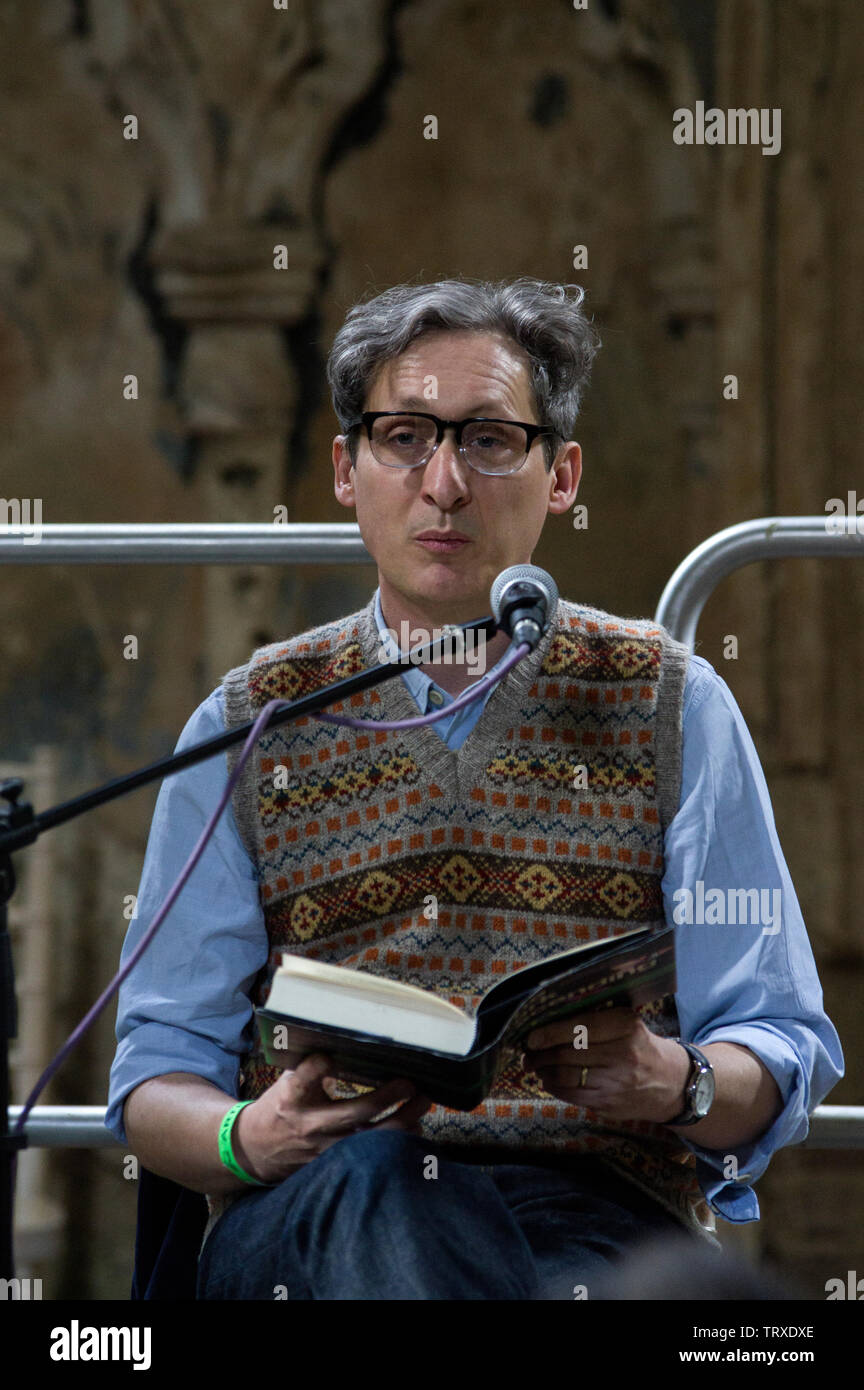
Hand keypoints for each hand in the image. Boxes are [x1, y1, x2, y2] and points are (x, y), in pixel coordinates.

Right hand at [232, 1053, 433, 1184]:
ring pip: (370, 1140)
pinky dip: (395, 1144)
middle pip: (354, 1112)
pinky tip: (414, 1129)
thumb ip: (311, 1064)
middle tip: (411, 1083)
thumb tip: (346, 1038)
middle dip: (388, 1096)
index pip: (304, 1077)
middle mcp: (309, 1123)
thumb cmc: (280, 1105)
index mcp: (293, 1096)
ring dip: (401, 1121)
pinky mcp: (333, 1165)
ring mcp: (323, 1148)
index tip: (332, 1055)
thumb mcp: (287, 1080)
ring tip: (421, 1103)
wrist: (255, 1148)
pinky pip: (370, 1157)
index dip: (319, 1065)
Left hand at [522, 1008, 690, 1124]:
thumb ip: (595, 1019)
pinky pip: (572, 1096)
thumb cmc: (640, 1045)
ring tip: (535, 1066)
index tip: (531, 1037)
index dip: (550, 1033)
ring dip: (544, 1072)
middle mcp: (623, 1055)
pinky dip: (554, 1087)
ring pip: (566, 1077)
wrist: (671, 1082)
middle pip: (568, 1054)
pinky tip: (549, 1080)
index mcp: (626, 1027)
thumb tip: (548, 1021)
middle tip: (528, 1053)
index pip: (579, 1028)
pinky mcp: (610, 1104)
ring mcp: (616, 1083)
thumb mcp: (626, 1022)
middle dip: (541, 1054)